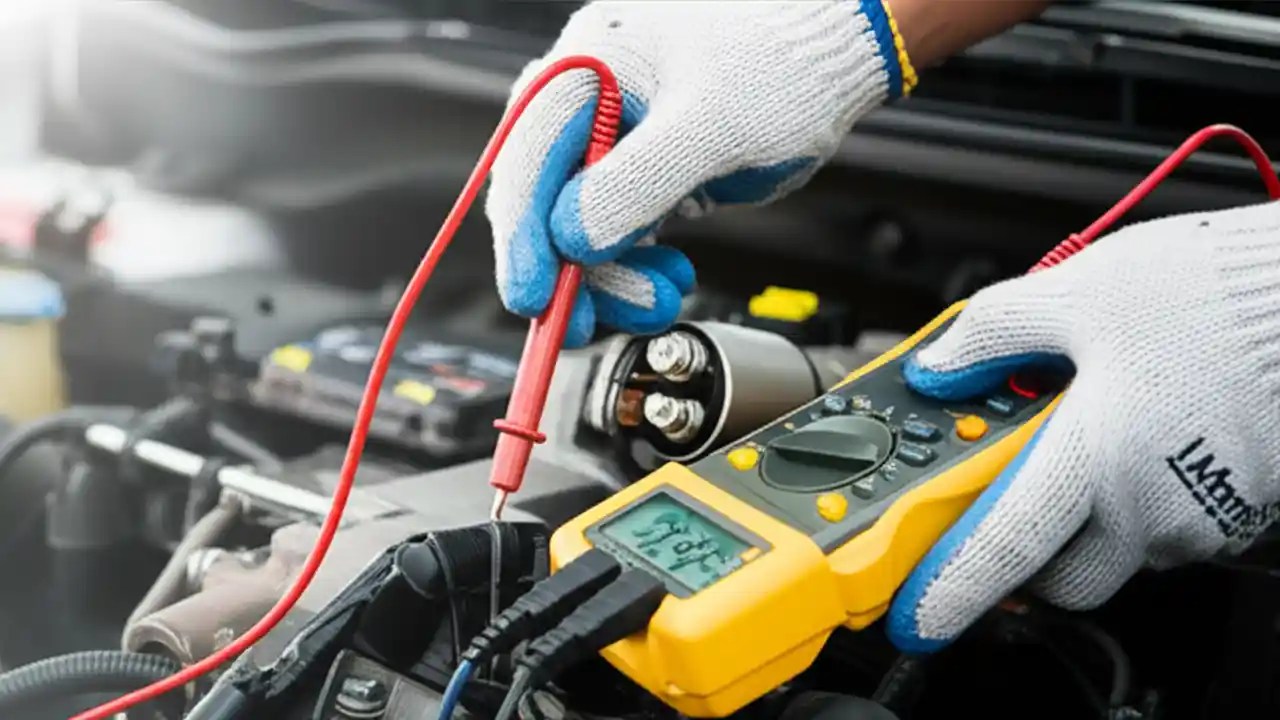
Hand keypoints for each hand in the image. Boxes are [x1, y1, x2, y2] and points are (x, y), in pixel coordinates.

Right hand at [486, 0, 913, 346]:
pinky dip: (636, 264)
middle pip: (544, 204)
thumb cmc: (781, 64)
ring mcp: (611, 140)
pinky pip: (616, 230)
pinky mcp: (640, 170)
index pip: (527, 162)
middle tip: (593, 322)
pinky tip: (669, 276)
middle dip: (572, 271)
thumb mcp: (710, 128)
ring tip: (660, 297)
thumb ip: (637, 184)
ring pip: (580, 229)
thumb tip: (573, 239)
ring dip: (611, 277)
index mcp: (583, 71)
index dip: (522, 238)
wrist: (830, 58)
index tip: (533, 298)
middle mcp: (585, 104)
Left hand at [888, 201, 1279, 652]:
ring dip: (1088, 513)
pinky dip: (1140, 493)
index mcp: (1093, 458)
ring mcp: (1202, 516)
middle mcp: (1150, 506)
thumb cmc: (1212, 293)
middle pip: (1060, 574)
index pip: (1002, 550)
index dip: (949, 591)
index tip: (916, 616)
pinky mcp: (1241, 508)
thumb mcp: (1074, 292)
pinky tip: (1143, 430)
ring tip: (1090, 431)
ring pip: (1119, 549)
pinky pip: (1170, 524)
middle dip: (1021, 551)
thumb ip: (989, 335)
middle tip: (1006, 494)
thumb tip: (937, 367)